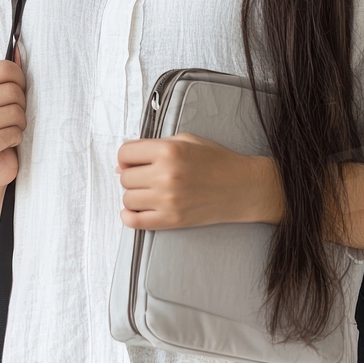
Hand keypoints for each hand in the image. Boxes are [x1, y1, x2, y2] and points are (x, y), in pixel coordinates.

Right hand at [0, 43, 26, 190]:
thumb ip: (7, 73)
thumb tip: (18, 45)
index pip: (4, 68)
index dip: (20, 80)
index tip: (17, 92)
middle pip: (12, 90)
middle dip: (22, 105)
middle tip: (14, 116)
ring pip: (14, 112)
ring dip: (20, 123)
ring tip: (10, 129)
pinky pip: (11, 134)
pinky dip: (16, 138)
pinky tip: (6, 144)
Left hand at [114, 132, 283, 229]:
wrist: (242, 187)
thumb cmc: (216, 160)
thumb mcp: (186, 141)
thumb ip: (153, 147)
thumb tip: (121, 165)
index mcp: (169, 150)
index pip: (125, 153)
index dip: (127, 156)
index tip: (133, 160)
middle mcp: (166, 175)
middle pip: (125, 177)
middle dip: (132, 175)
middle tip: (147, 175)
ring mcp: (168, 200)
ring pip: (127, 199)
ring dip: (134, 194)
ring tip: (149, 191)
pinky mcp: (172, 220)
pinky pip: (134, 221)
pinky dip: (130, 216)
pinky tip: (139, 209)